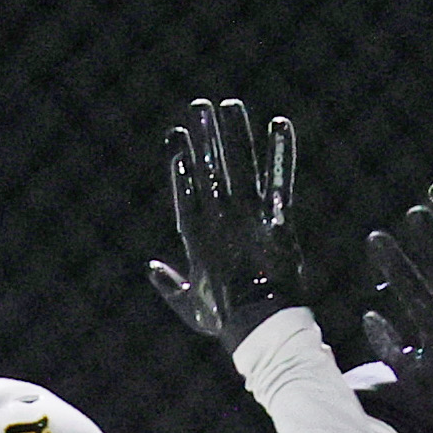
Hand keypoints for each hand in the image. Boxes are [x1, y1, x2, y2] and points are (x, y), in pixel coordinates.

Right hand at [148, 98, 303, 352]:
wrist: (259, 327)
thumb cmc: (224, 320)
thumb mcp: (190, 306)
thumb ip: (170, 285)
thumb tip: (151, 267)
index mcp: (196, 236)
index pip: (185, 188)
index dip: (181, 160)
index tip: (176, 135)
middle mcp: (220, 219)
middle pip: (211, 168)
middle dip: (205, 135)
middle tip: (200, 106)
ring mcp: (249, 218)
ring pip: (240, 166)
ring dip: (235, 133)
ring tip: (230, 106)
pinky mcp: (277, 222)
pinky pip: (279, 181)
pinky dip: (281, 153)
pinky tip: (280, 125)